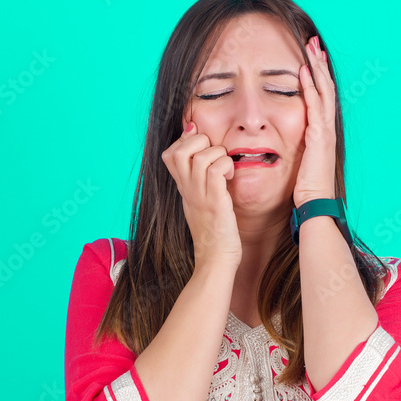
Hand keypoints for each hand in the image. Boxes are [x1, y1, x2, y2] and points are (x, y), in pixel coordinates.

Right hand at [161, 122, 241, 269]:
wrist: (215, 259)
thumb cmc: (214, 230)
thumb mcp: (200, 200)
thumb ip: (199, 179)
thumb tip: (205, 160)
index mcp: (183, 187)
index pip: (169, 153)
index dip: (185, 141)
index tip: (203, 148)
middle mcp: (187, 189)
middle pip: (179, 149)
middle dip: (200, 142)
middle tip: (214, 156)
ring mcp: (200, 196)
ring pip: (201, 157)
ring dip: (219, 154)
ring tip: (226, 169)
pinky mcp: (215, 203)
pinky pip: (216, 171)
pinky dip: (226, 167)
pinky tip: (231, 178)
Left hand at [293, 35, 337, 206]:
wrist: (315, 203)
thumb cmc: (306, 187)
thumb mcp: (301, 160)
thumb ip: (298, 146)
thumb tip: (289, 139)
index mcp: (322, 131)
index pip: (321, 97)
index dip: (317, 76)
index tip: (311, 58)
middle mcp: (326, 127)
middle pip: (326, 87)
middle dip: (319, 64)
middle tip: (314, 42)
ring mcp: (324, 131)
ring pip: (323, 91)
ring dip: (317, 68)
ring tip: (311, 48)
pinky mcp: (319, 136)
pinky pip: (315, 106)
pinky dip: (311, 87)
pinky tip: (304, 72)